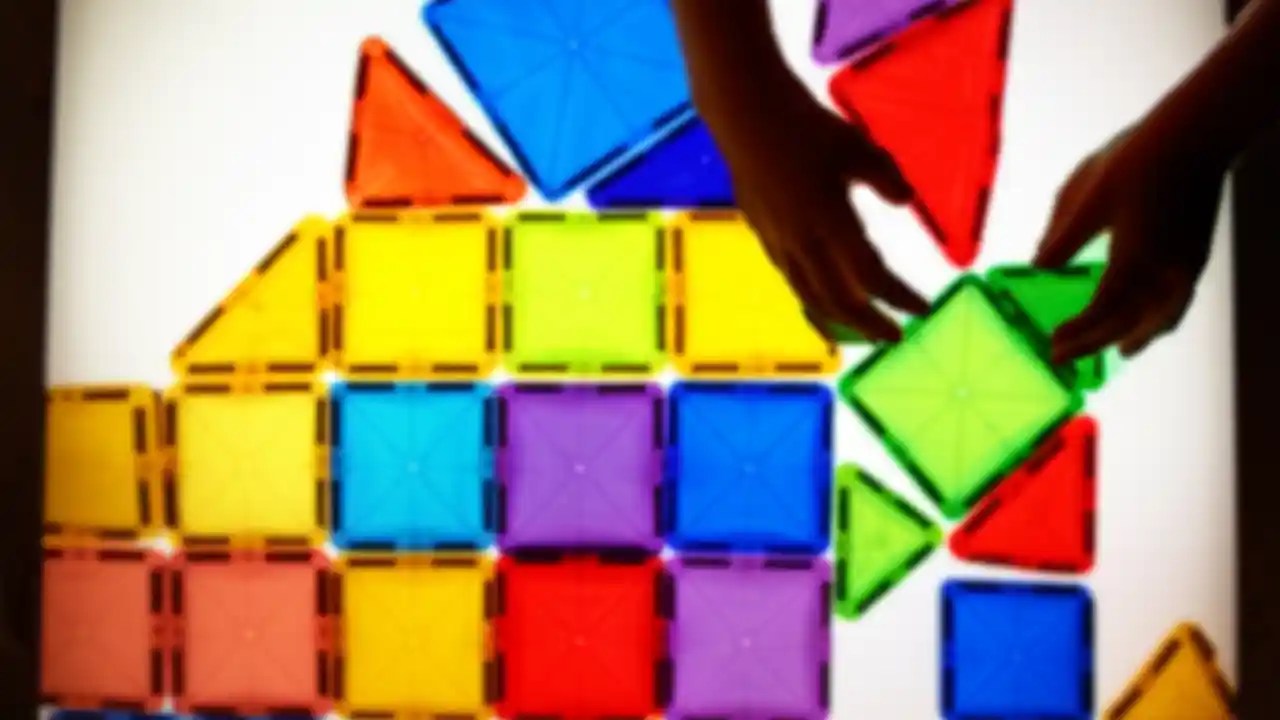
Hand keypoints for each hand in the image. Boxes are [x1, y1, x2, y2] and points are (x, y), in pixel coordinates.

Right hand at [701, 72, 928, 341]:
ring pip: (809, 295)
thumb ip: (886, 178)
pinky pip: (791, 278)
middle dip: (869, 323)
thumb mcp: (858, 147)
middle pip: (839, 300)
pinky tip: (821, 293)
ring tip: (859, 324)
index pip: (872, 277)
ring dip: (838, 317)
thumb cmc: (806, 125)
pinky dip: (812, 296)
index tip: (923, 309)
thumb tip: (904, 200)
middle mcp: (803, 243)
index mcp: (831, 223)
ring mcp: (778, 241)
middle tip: (894, 335)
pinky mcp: (762, 232)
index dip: (899, 298)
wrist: (746, 115)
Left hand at [1034, 120, 1224, 361]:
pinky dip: (1163, 318)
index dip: (1077, 332)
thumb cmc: (1136, 159)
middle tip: (1064, 357)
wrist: (1198, 135)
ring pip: (1162, 318)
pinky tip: (1154, 318)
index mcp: (1134, 258)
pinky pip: (1179, 301)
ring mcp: (1186, 265)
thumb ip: (1062, 236)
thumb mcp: (1087, 194)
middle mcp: (1164, 270)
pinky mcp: (1197, 255)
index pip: (1102, 311)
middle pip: (1129, 322)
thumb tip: (1037, 266)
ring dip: (1137, 336)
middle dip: (1095, 342)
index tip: (1052, 344)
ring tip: (1121, 352)